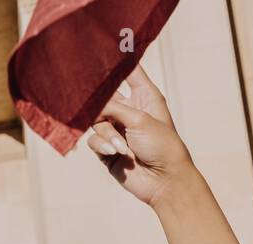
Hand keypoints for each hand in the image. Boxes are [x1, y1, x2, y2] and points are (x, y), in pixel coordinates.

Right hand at [86, 66, 195, 208]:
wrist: (163, 180)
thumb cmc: (161, 145)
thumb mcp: (138, 120)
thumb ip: (112, 107)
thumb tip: (89, 100)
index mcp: (144, 96)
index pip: (128, 73)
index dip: (116, 63)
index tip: (100, 54)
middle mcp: (129, 110)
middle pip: (104, 97)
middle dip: (98, 101)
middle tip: (89, 100)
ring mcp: (117, 129)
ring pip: (95, 121)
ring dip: (106, 134)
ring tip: (121, 146)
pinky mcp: (107, 148)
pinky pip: (94, 140)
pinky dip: (103, 146)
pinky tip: (116, 153)